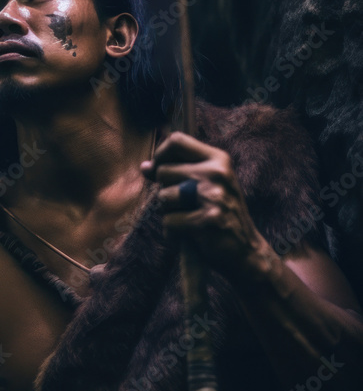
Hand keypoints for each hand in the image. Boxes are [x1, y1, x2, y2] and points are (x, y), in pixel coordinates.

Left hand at [141, 131, 267, 278]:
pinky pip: (169, 221)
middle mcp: (217, 173)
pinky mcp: (207, 220)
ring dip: (169, 212)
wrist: (245, 250)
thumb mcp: (203, 185)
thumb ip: (175, 172)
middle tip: (184, 205)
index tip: (160, 170)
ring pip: (163, 196)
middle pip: (164, 171)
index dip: (161, 154)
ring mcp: (213, 196)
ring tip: (189, 218)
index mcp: (218, 159)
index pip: (176, 140)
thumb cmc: (219, 213)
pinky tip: (190, 234)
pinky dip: (172, 231)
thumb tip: (144, 167)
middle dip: (165, 190)